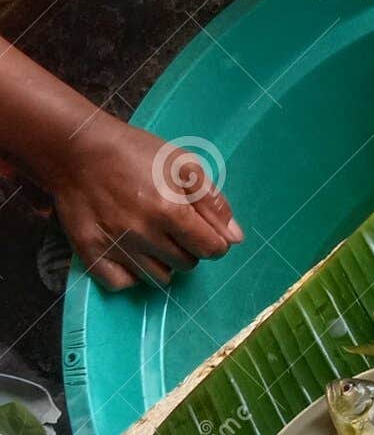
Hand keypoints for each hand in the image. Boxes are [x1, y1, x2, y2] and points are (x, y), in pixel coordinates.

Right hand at [44, 118, 241, 291]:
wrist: (77, 151)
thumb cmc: (135, 154)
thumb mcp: (183, 165)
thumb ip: (213, 203)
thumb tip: (234, 238)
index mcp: (170, 211)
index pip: (211, 249)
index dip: (214, 241)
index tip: (204, 231)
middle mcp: (143, 234)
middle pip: (186, 265)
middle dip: (188, 249)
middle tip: (173, 227)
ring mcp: (115, 246)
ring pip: (158, 278)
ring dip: (162, 262)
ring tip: (152, 237)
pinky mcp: (90, 253)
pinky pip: (122, 283)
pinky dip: (130, 274)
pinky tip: (131, 253)